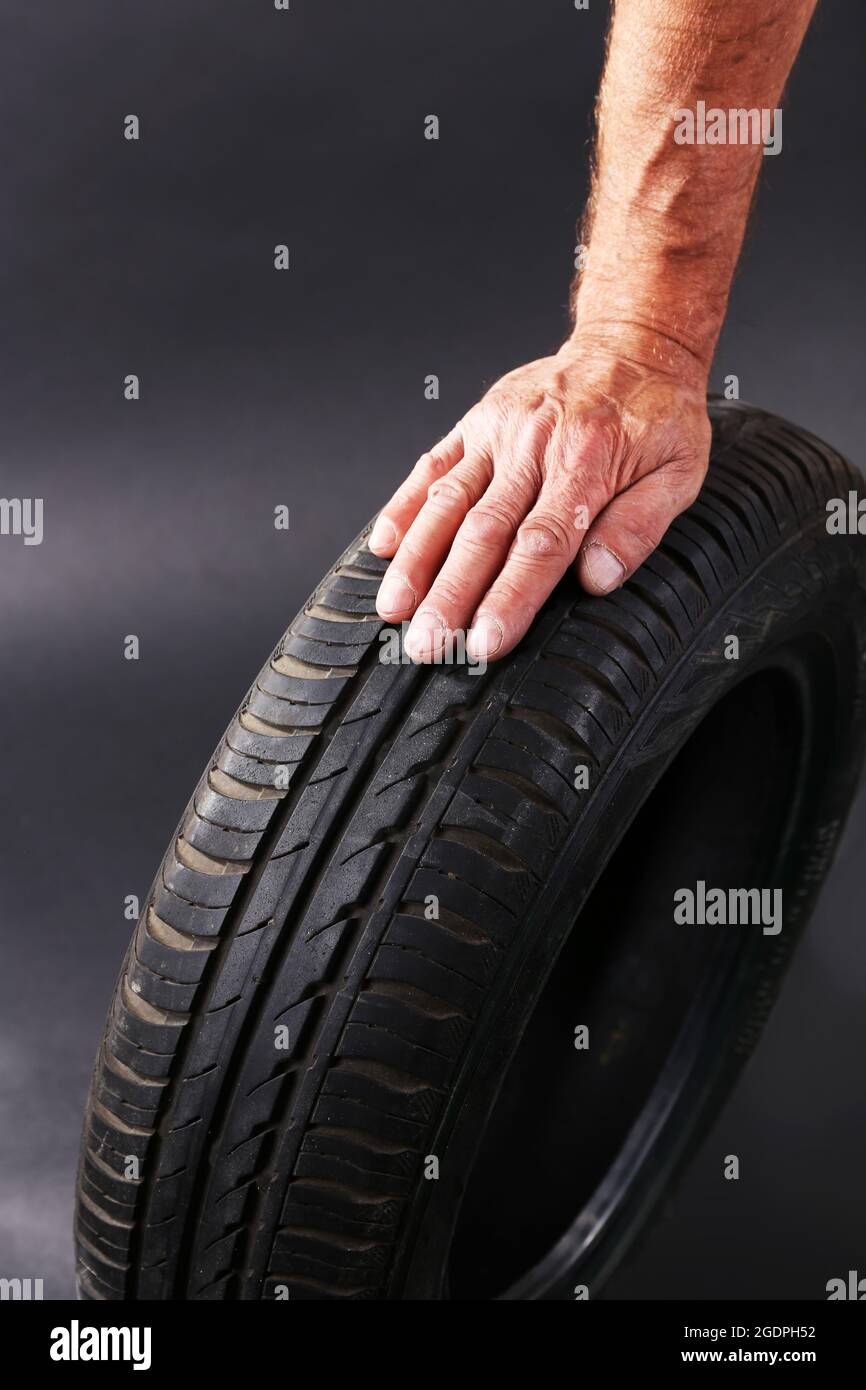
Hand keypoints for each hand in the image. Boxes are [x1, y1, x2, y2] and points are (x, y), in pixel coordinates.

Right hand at [370, 331, 711, 661]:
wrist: (633, 342)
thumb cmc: (657, 414)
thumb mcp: (679, 470)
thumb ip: (640, 526)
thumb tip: (598, 578)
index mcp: (587, 462)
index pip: (542, 544)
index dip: (510, 597)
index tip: (486, 640)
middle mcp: (534, 446)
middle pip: (484, 532)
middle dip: (450, 594)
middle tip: (427, 644)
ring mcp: (498, 432)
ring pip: (447, 502)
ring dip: (416, 560)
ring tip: (393, 608)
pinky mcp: (476, 422)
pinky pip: (433, 465)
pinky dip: (404, 505)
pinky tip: (383, 545)